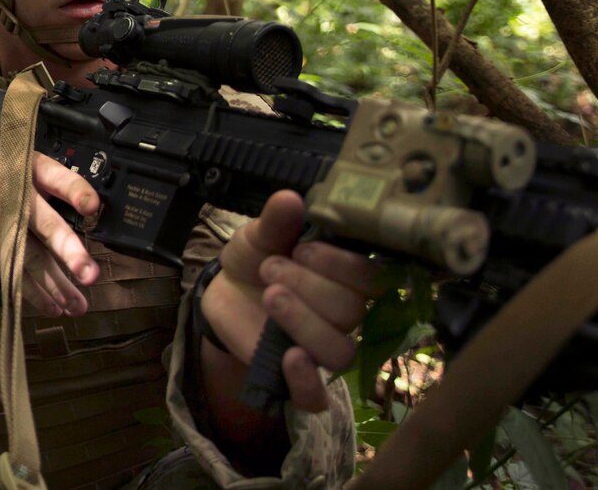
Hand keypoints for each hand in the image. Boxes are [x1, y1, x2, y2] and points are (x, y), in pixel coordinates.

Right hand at [0, 153, 100, 316]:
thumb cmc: (5, 186)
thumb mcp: (29, 174)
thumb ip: (58, 190)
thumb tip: (96, 221)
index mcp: (31, 169)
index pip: (57, 178)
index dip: (75, 191)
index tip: (92, 207)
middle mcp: (11, 193)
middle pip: (43, 225)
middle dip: (68, 250)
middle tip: (90, 274)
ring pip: (29, 257)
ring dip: (55, 285)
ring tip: (77, 305)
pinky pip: (11, 272)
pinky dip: (33, 293)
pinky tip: (52, 306)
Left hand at [202, 190, 379, 411]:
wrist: (226, 288)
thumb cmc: (257, 256)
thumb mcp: (260, 233)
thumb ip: (277, 220)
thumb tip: (290, 198)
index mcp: (347, 276)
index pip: (371, 278)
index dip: (340, 265)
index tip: (301, 247)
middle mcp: (344, 314)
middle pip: (351, 312)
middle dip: (308, 286)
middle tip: (270, 269)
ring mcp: (321, 347)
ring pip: (339, 351)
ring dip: (305, 322)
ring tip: (270, 296)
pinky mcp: (295, 377)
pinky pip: (316, 398)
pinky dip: (306, 384)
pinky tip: (288, 358)